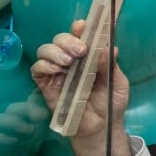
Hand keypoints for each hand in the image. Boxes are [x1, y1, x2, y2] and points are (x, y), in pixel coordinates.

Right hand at [30, 19, 131, 155]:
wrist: (101, 129)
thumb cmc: (110, 103)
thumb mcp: (117, 84)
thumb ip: (111, 66)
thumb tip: (109, 47)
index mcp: (89, 54)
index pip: (80, 34)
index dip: (80, 27)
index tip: (83, 26)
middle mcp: (71, 59)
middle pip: (61, 39)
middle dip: (68, 39)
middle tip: (80, 50)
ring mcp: (58, 72)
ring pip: (46, 50)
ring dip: (55, 51)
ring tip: (68, 61)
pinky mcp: (46, 86)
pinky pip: (37, 70)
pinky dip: (43, 65)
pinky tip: (55, 69)